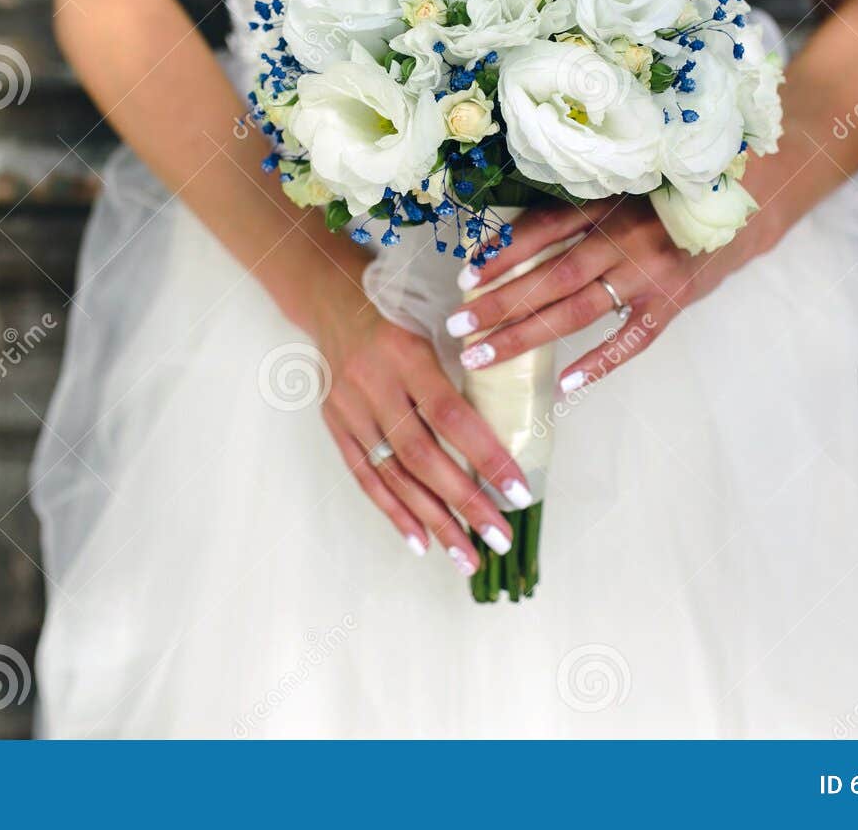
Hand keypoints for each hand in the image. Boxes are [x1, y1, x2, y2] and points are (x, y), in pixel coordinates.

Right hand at [311, 297, 532, 574]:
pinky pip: (365, 476)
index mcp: (408, 354)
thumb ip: (470, 373)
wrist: (333, 301)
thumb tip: (524, 424)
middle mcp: (374, 384)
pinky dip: (394, 512)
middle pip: (422, 456)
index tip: (519, 492)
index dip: (486, 457)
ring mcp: (349, 408)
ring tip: (466, 556)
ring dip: (433, 520)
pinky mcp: (334, 424)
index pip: (452, 415)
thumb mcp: (438, 327)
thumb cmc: (403, 315)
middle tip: (499, 538)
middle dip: (464, 503)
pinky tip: (421, 542)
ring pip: (394, 475)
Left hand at [446, 196, 779, 392]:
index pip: (542, 228)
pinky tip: (563, 385)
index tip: (464, 275)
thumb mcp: (621, 187)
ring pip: (576, 310)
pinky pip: (630, 340)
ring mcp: (649, 275)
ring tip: (481, 355)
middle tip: (456, 328)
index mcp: (606, 203)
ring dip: (525, 335)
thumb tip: (506, 237)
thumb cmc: (667, 197)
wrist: (747, 203)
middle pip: (550, 277)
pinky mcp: (670, 305)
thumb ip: (576, 208)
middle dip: (498, 304)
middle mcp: (623, 238)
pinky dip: (597, 363)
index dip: (502, 251)